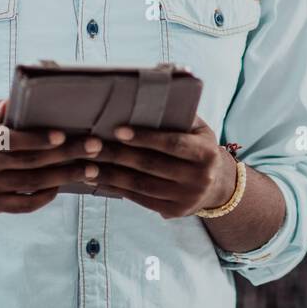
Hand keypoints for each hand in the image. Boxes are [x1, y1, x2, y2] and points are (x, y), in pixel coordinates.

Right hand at [0, 99, 91, 212]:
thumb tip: (12, 103)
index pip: (9, 140)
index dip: (37, 139)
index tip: (62, 135)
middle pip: (29, 161)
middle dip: (66, 154)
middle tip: (94, 147)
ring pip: (32, 182)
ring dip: (65, 175)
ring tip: (92, 168)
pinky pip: (24, 204)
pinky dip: (46, 196)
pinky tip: (63, 185)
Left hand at [79, 117, 236, 219]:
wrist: (218, 184)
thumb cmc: (200, 147)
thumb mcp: (199, 130)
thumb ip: (180, 116)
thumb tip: (152, 95)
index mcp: (206, 154)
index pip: (172, 144)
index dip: (145, 137)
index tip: (118, 130)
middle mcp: (199, 178)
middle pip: (151, 165)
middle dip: (119, 155)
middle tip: (92, 146)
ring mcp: (186, 198)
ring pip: (142, 185)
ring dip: (111, 175)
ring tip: (88, 165)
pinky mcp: (174, 212)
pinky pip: (140, 199)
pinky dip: (118, 189)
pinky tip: (100, 180)